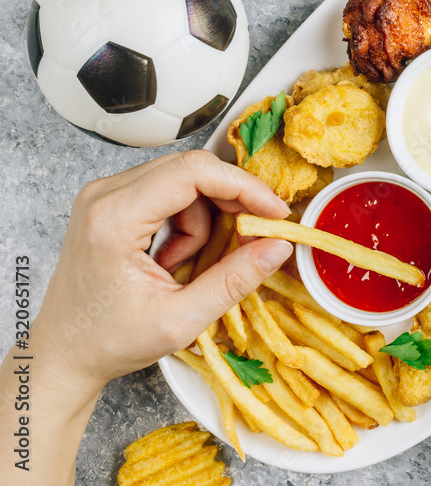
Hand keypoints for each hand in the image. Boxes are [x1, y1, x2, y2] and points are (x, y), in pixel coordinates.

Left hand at [30, 150, 293, 393]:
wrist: (62, 353)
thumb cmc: (109, 341)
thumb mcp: (181, 320)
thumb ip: (234, 280)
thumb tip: (278, 247)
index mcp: (114, 219)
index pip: (193, 172)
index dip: (244, 187)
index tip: (275, 213)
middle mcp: (105, 194)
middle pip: (191, 169)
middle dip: (230, 202)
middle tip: (249, 241)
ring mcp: (105, 194)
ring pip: (184, 180)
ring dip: (205, 218)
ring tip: (188, 266)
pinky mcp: (111, 201)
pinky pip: (169, 191)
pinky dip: (187, 221)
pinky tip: (174, 258)